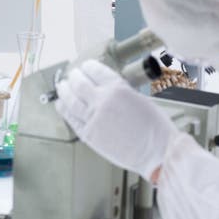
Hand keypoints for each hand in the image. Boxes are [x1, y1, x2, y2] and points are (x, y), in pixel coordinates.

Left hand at [55, 59, 176, 179]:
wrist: (157, 152)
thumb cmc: (155, 128)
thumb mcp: (140, 99)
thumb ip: (121, 93)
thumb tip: (107, 90)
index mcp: (118, 88)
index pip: (96, 70)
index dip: (87, 67)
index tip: (85, 66)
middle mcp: (103, 100)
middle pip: (79, 83)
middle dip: (74, 77)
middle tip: (72, 75)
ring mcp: (94, 118)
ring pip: (71, 100)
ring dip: (64, 91)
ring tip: (62, 87)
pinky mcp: (89, 135)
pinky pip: (71, 119)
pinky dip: (64, 110)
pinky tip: (61, 105)